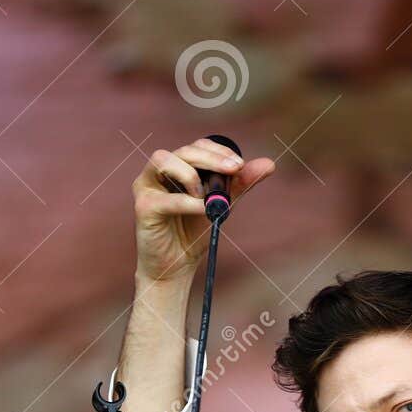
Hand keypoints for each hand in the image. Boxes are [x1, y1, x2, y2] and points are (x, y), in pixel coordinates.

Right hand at [132, 139, 275, 284]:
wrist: (176, 266)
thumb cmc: (194, 232)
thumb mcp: (222, 205)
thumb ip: (240, 184)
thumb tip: (269, 164)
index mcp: (178, 166)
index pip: (198, 146)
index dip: (219, 151)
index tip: (240, 165)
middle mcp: (159, 171)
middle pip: (184, 150)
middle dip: (211, 158)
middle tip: (234, 169)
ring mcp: (147, 186)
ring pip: (163, 160)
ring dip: (189, 174)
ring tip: (206, 197)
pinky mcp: (143, 207)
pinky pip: (163, 198)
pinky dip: (186, 202)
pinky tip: (202, 210)